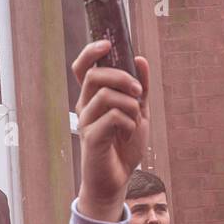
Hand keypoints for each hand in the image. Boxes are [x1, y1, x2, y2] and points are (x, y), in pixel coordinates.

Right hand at [72, 41, 150, 222]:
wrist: (117, 179)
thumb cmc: (124, 146)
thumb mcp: (139, 111)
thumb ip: (140, 87)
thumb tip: (140, 59)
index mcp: (93, 97)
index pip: (83, 68)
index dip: (91, 52)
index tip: (107, 43)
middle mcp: (84, 107)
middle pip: (95, 76)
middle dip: (122, 77)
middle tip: (139, 91)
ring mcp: (85, 122)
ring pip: (106, 95)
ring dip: (130, 104)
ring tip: (136, 119)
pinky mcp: (91, 138)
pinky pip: (113, 117)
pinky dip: (129, 122)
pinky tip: (129, 134)